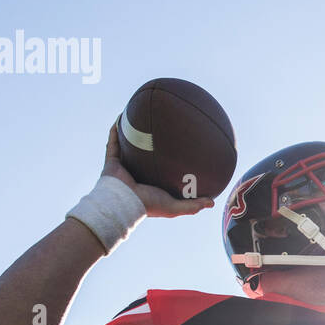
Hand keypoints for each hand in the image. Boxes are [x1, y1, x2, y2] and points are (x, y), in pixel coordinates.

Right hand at [100, 121, 215, 217]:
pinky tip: (122, 118)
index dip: (166, 162)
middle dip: (149, 144)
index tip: (179, 150)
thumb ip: (192, 206)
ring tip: (139, 118)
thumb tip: (212, 203)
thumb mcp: (174, 207)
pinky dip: (115, 131)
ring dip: (131, 134)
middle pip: (143, 156)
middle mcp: (135, 174)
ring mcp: (123, 167)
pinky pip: (113, 143)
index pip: (158, 171)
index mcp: (149, 184)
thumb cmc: (148, 205)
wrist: (122, 204)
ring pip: (127, 147)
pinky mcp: (111, 162)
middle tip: (160, 128)